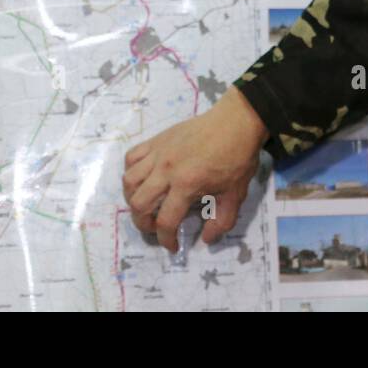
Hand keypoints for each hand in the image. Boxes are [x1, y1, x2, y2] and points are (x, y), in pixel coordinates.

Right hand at [122, 89, 266, 252]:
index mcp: (186, 185)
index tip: (173, 246)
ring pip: (129, 181)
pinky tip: (144, 177)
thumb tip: (206, 240)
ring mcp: (159, 153)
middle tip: (156, 226)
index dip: (166, 240)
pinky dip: (131, 171)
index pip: (165, 221)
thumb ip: (221, 221)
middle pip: (139, 204)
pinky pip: (132, 157)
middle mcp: (166, 170)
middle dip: (143, 223)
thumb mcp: (235, 195)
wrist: (236, 122)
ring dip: (133, 198)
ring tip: (147, 203)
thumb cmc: (237, 157)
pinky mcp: (157, 140)